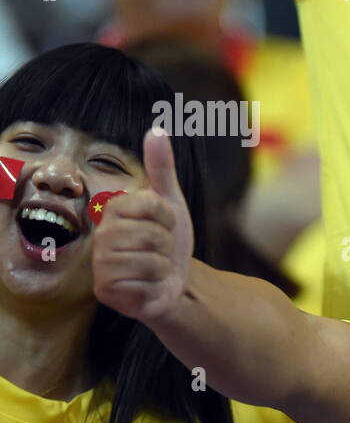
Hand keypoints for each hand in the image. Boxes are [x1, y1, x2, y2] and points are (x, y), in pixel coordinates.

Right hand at [92, 128, 194, 324]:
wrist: (175, 283)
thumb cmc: (169, 242)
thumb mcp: (171, 203)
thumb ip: (162, 169)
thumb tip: (157, 130)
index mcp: (113, 211)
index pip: (151, 205)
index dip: (168, 217)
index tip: (163, 225)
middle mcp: (101, 237)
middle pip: (151, 234)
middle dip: (166, 245)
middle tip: (159, 250)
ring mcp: (101, 266)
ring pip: (150, 260)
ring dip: (162, 266)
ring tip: (154, 268)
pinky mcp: (107, 292)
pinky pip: (144, 284)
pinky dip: (156, 286)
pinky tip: (148, 287)